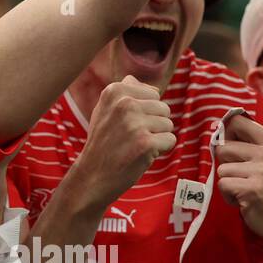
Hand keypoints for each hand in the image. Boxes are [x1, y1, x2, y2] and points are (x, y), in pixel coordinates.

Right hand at [67, 76, 175, 211]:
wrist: (92, 175)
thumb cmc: (103, 143)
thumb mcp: (105, 110)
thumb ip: (126, 93)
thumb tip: (153, 86)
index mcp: (114, 91)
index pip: (153, 93)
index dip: (145, 111)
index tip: (126, 124)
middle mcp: (124, 103)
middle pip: (164, 108)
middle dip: (154, 124)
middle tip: (131, 137)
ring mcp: (135, 123)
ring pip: (168, 124)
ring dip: (156, 137)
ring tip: (135, 145)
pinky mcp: (145, 143)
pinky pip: (170, 140)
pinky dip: (160, 150)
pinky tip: (141, 155)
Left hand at [216, 113, 262, 259]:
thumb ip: (247, 144)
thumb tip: (218, 126)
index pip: (238, 121)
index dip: (226, 133)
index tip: (229, 146)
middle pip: (224, 147)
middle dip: (227, 166)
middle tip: (244, 180)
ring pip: (221, 168)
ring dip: (228, 183)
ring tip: (245, 191)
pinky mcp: (254, 188)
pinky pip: (222, 184)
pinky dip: (227, 196)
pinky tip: (244, 201)